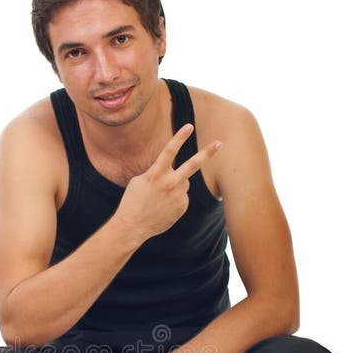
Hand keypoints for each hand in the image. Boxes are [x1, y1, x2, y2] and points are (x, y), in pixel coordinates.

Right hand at [115, 124, 221, 243]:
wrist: (132, 227)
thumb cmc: (133, 201)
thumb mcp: (140, 181)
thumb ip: (158, 172)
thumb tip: (175, 174)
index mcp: (156, 174)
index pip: (169, 151)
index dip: (180, 137)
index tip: (189, 126)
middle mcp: (169, 184)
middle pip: (192, 165)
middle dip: (206, 153)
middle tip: (219, 143)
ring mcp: (178, 196)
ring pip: (184, 182)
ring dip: (175, 185)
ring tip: (160, 197)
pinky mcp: (182, 207)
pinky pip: (182, 196)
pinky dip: (175, 198)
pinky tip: (163, 207)